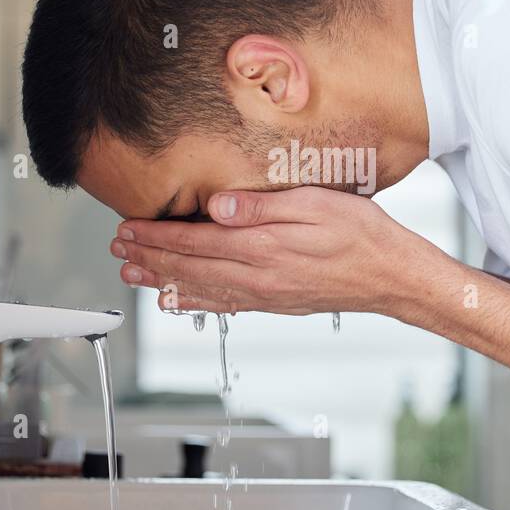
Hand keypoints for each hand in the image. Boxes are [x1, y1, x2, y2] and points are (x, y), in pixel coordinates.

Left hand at [109, 186, 434, 316]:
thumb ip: (264, 207)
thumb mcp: (316, 204)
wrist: (391, 277)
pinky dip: (193, 301)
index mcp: (263, 248)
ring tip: (132, 274)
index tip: (129, 227)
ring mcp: (263, 295)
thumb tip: (218, 208)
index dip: (158, 235)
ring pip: (199, 288)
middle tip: (118, 248)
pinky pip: (223, 305)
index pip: (195, 241)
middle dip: (149, 257)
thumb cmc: (361, 234)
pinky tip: (177, 300)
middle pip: (188, 267)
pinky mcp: (273, 303)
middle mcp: (257, 277)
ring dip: (161, 281)